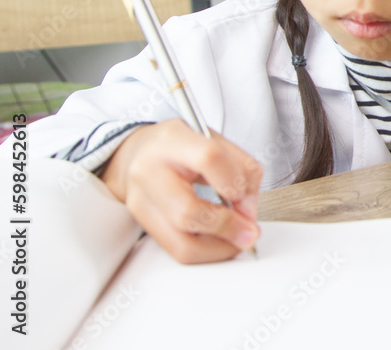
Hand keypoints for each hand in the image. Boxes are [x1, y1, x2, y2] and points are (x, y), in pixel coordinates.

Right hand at [100, 119, 263, 263]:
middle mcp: (149, 170)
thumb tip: (249, 211)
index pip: (208, 158)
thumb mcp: (214, 139)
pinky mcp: (143, 223)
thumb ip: (242, 168)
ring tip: (237, 238)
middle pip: (188, 212)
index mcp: (172, 139)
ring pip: (183, 244)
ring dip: (220, 247)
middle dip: (228, 227)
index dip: (234, 181)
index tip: (245, 195)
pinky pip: (178, 251)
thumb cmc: (180, 144)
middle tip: (249, 231)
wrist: (141, 150)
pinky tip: (219, 239)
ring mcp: (141, 201)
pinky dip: (207, 251)